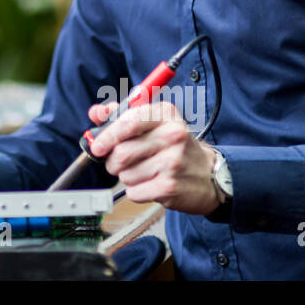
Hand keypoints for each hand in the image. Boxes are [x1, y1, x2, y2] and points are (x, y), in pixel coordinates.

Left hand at [86, 100, 221, 214]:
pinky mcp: (171, 187)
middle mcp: (173, 136)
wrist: (209, 176)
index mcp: (166, 114)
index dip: (107, 136)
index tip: (97, 146)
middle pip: (121, 152)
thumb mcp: (155, 123)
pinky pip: (134, 192)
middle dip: (113, 161)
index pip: (128, 123)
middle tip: (120, 162)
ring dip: (127, 177)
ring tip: (144, 172)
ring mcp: (173, 162)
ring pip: (125, 174)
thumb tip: (96, 113)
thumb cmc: (176, 147)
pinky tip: (151, 184)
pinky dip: (136, 191)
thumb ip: (122, 115)